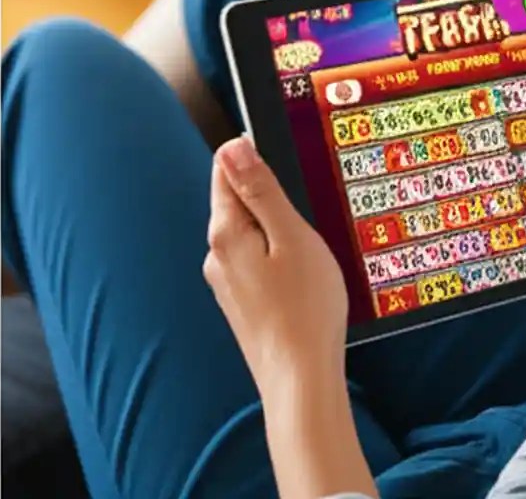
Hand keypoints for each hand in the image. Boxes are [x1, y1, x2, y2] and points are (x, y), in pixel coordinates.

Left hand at [203, 138, 347, 391]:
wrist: (299, 379)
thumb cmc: (305, 309)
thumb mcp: (292, 237)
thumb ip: (262, 191)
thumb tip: (232, 146)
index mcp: (225, 232)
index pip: (224, 172)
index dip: (253, 158)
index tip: (285, 166)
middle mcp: (215, 254)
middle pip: (236, 203)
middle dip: (269, 200)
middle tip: (307, 219)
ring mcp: (225, 281)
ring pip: (248, 235)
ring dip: (276, 233)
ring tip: (309, 253)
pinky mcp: (240, 301)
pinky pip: (255, 263)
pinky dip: (277, 259)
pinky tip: (301, 278)